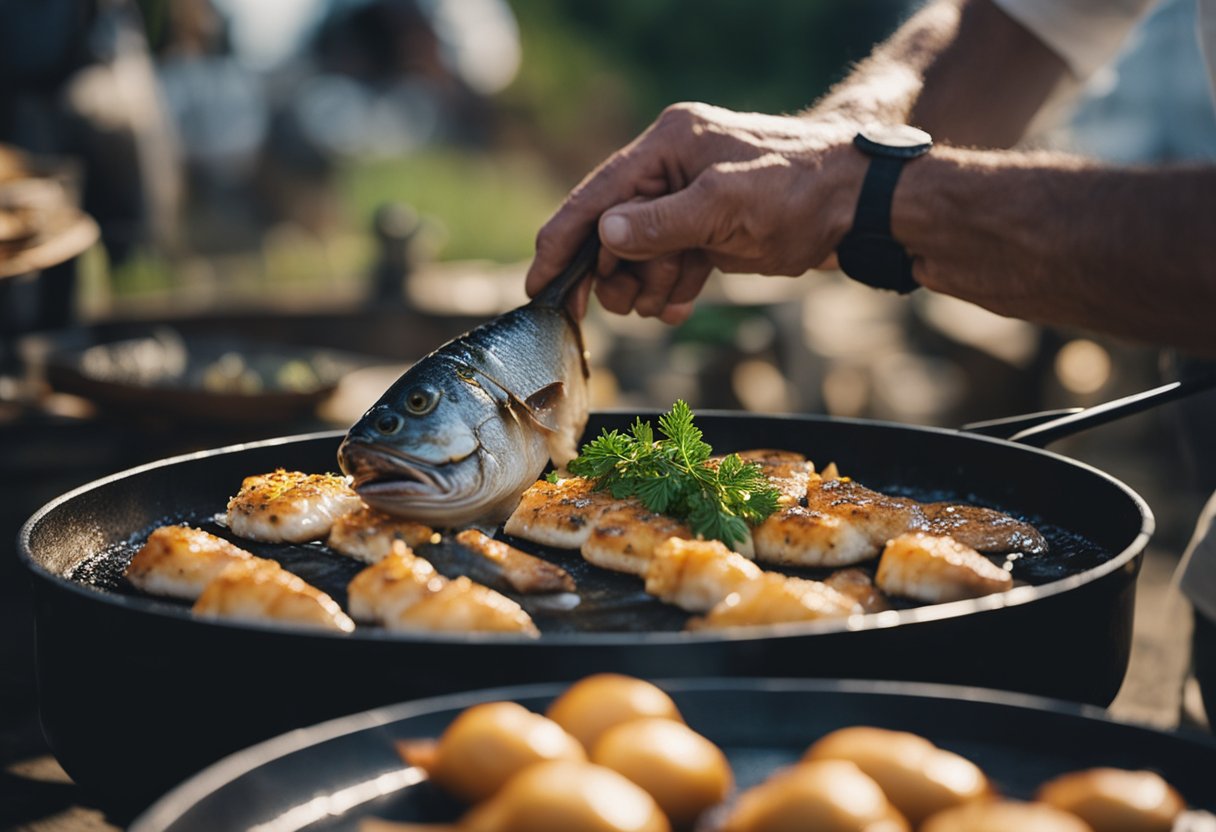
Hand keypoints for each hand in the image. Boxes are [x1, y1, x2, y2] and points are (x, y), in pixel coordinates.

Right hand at [526, 102, 865, 322]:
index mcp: (668, 145)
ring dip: (645, 286)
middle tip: (626, 303)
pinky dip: (669, 290)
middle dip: (614, 274)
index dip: (562, 241)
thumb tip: (605, 237)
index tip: (538, 286)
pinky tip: (681, 304)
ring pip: (636, 256)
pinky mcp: (706, 231)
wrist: (860, 204)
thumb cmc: (800, 191)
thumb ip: (661, 224)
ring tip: (668, 299)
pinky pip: (667, 266)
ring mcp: (688, 202)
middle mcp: (671, 169)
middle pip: (610, 231)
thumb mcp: (726, 206)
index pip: (596, 195)